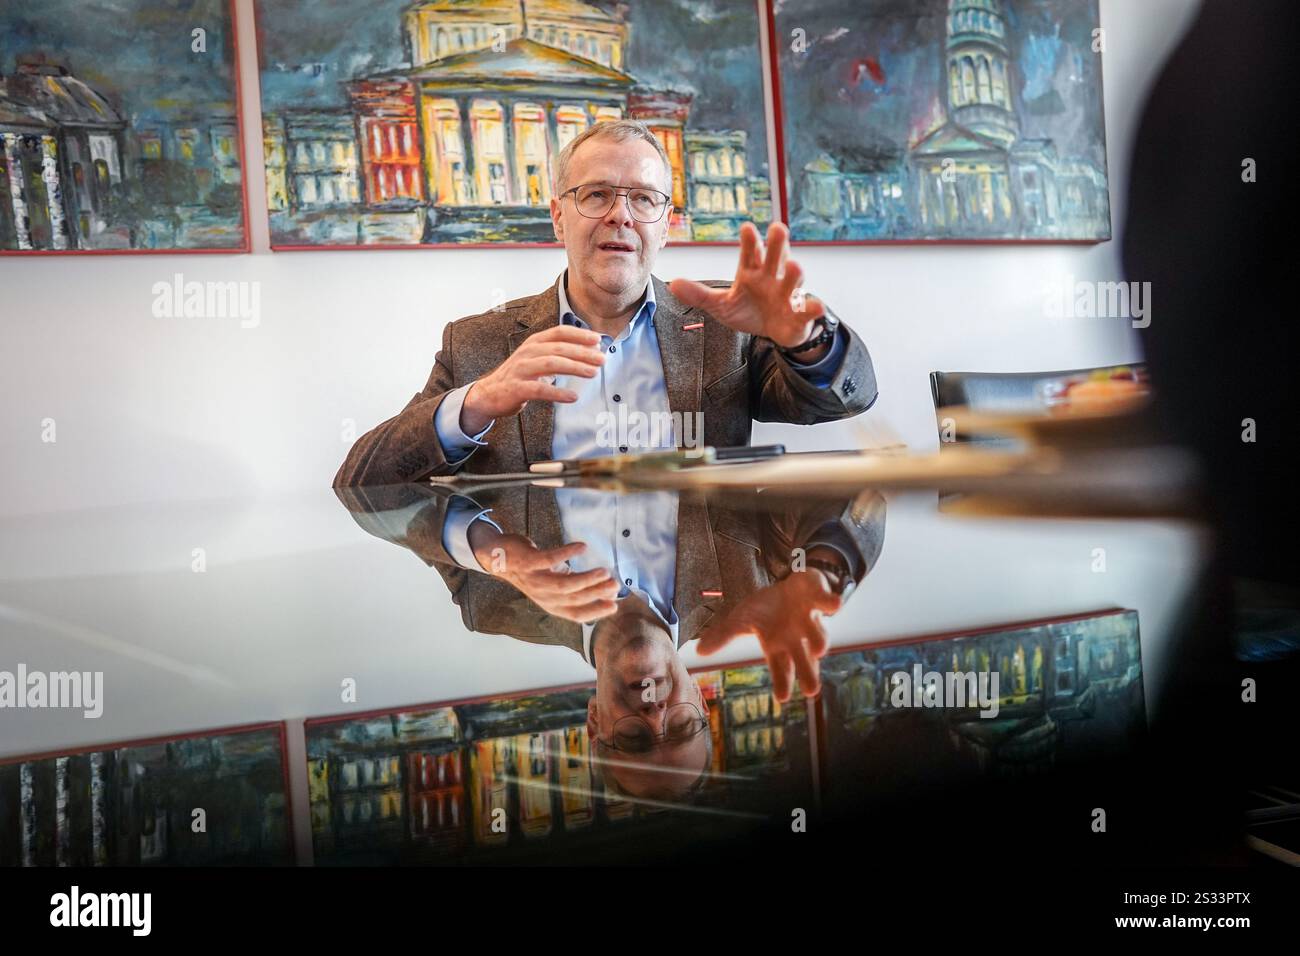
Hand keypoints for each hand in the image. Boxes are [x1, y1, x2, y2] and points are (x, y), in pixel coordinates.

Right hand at [460, 325, 604, 434]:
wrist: (489, 394)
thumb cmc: (520, 377)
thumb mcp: (539, 360)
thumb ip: (560, 355)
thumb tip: (591, 352)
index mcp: (534, 342)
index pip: (560, 332)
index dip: (580, 334)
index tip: (598, 339)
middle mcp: (528, 352)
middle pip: (559, 348)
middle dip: (583, 352)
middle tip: (602, 359)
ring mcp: (521, 369)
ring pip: (551, 364)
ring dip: (575, 367)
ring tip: (593, 373)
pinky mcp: (517, 388)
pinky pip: (540, 389)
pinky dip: (558, 393)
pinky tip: (573, 397)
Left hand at [469, 526, 618, 623]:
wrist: (497, 557)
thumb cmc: (531, 570)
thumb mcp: (553, 582)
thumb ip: (574, 586)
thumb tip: (605, 587)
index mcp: (550, 603)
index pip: (575, 614)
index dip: (595, 612)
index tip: (614, 605)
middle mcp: (542, 596)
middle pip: (573, 599)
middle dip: (596, 593)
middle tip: (615, 584)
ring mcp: (534, 580)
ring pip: (563, 584)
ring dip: (586, 579)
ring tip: (604, 571)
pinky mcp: (528, 563)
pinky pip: (551, 559)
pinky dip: (568, 553)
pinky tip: (583, 547)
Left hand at [668, 222, 826, 348]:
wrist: (773, 330)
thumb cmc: (748, 310)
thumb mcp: (720, 304)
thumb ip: (699, 294)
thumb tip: (672, 283)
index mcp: (752, 271)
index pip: (750, 253)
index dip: (750, 241)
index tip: (747, 228)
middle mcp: (772, 277)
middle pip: (776, 257)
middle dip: (778, 244)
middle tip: (778, 228)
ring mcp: (788, 294)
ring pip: (793, 280)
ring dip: (795, 273)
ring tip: (794, 265)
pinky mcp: (799, 313)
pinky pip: (807, 309)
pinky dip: (813, 307)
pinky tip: (816, 305)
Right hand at [695, 570, 842, 700]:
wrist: (789, 586)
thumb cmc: (766, 610)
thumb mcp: (741, 619)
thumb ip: (724, 635)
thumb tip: (698, 651)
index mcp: (778, 646)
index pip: (780, 668)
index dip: (782, 682)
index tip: (783, 698)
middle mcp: (797, 639)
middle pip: (804, 660)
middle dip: (808, 674)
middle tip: (811, 691)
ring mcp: (811, 620)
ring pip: (818, 634)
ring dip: (818, 640)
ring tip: (817, 650)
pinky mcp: (820, 600)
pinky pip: (827, 602)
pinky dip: (831, 604)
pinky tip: (835, 605)